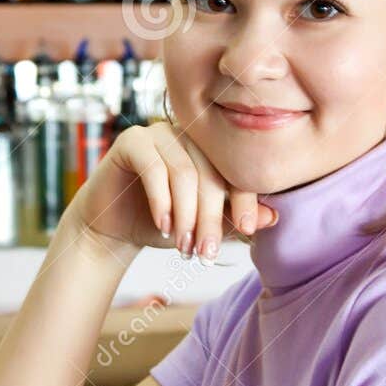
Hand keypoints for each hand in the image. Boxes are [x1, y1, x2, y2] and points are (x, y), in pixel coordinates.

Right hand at [65, 123, 277, 258]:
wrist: (113, 229)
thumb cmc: (162, 224)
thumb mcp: (203, 226)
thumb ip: (234, 218)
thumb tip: (273, 216)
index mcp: (211, 149)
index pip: (236, 168)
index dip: (245, 198)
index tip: (246, 230)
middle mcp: (187, 134)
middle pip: (211, 173)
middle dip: (211, 218)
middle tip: (206, 252)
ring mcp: (158, 133)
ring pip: (184, 172)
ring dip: (186, 215)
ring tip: (183, 246)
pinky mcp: (131, 141)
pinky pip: (154, 168)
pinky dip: (161, 202)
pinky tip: (163, 226)